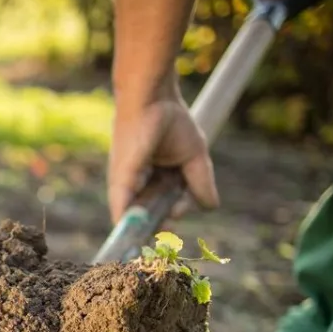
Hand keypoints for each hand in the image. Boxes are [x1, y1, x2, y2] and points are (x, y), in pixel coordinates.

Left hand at [107, 90, 218, 223]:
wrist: (154, 97)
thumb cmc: (172, 121)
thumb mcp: (194, 157)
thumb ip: (200, 183)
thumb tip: (211, 206)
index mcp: (156, 179)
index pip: (164, 208)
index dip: (171, 217)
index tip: (176, 217)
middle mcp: (138, 183)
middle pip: (149, 215)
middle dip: (159, 225)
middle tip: (168, 229)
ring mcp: (127, 181)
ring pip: (136, 215)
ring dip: (147, 227)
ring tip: (158, 230)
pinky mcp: (121, 176)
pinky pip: (122, 204)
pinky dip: (126, 222)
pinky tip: (128, 234)